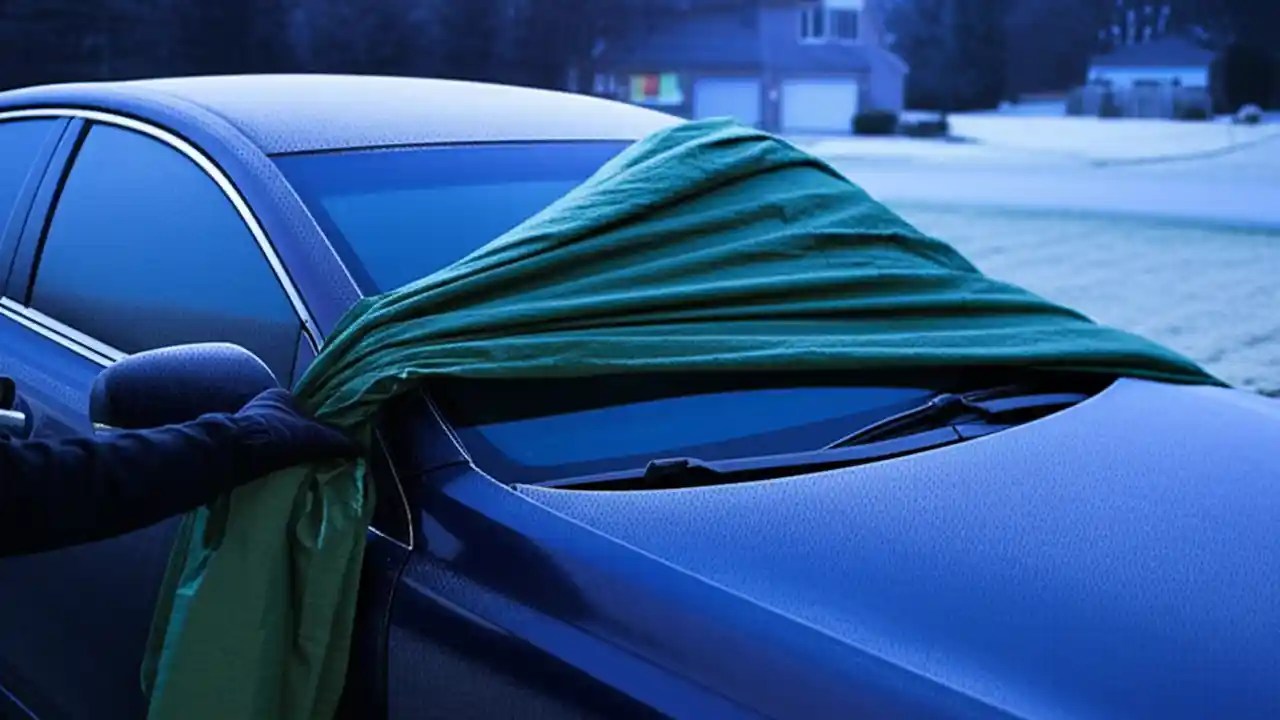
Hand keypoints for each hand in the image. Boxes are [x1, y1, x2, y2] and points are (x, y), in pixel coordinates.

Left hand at [236, 389, 357, 464]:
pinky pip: (264, 452)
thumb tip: (361, 448)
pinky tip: (282, 471)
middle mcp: (263, 405)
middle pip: (293, 424)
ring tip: (301, 466)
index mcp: (282, 395)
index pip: (309, 409)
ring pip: (278, 439)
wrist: (232, 455)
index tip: (330, 442)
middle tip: (318, 456)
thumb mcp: (314, 438)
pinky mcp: (238, 444)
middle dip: (303, 439)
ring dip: (288, 452)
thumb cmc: (275, 437)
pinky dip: (274, 461)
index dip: (321, 425)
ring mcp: (248, 425)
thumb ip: (338, 441)